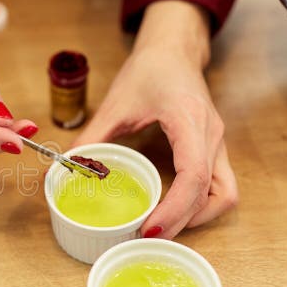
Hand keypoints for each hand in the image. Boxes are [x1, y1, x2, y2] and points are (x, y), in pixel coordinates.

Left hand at [72, 0, 237, 238]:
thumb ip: (90, 138)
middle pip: (213, 192)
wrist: (174, 49)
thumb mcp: (115, 103)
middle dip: (183, 221)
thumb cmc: (150, 69)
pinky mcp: (214, 148)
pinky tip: (175, 212)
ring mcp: (218, 142)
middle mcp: (211, 135)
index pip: (193, 174)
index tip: (148, 228)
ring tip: (163, 228)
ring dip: (199, 217)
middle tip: (148, 237)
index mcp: (189, 120)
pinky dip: (202, 206)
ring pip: (225, 194)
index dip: (174, 208)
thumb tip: (62, 168)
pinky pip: (221, 187)